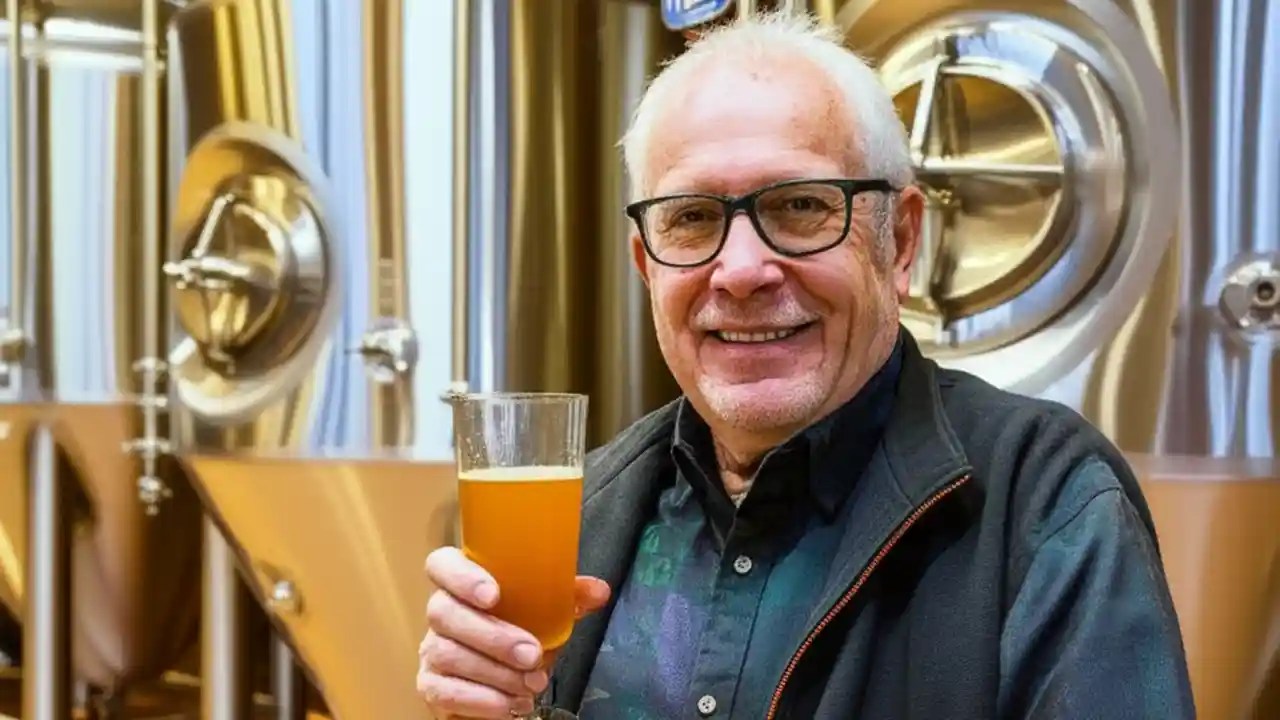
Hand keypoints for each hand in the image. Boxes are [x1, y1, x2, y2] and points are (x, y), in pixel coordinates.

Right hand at [416, 547, 610, 718]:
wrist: (502, 680)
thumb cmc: (520, 633)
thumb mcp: (548, 613)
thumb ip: (569, 598)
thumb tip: (599, 591)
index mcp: (462, 583)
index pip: (443, 565)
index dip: (462, 576)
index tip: (494, 594)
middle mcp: (440, 612)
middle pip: (445, 613)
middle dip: (492, 636)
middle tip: (532, 654)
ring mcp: (431, 650)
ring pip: (447, 654)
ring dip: (494, 672)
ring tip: (531, 684)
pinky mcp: (431, 686)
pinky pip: (445, 691)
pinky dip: (481, 700)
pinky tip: (510, 705)